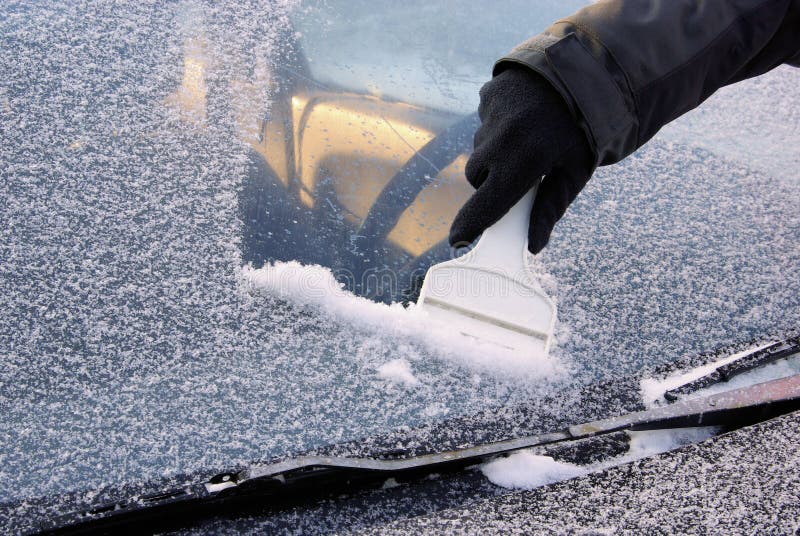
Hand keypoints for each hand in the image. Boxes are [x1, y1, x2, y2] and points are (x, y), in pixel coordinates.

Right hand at [449, 66, 595, 253]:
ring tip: (527, 137)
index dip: (470, 225)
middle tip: (519, 173)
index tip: (459, 241)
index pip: (487, 203)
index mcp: (526, 160)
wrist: (586, 68)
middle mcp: (502, 138)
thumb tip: (533, 246)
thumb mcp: (575, 171)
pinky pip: (484, 121)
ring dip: (495, 151)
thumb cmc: (585, 127)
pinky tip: (522, 116)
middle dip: (491, 180)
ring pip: (480, 148)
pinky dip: (497, 125)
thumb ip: (551, 209)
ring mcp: (492, 113)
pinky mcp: (488, 94)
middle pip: (476, 176)